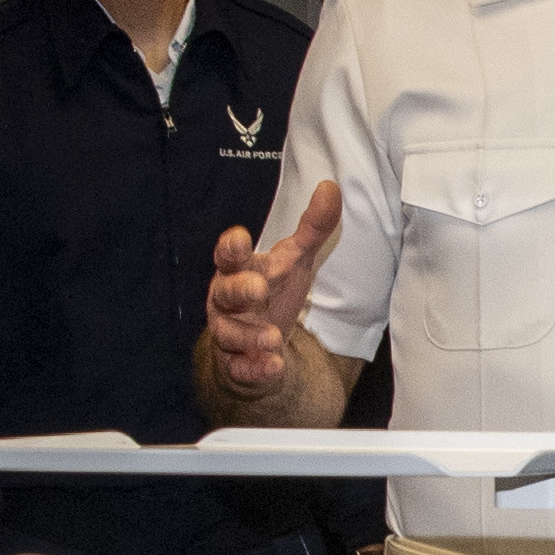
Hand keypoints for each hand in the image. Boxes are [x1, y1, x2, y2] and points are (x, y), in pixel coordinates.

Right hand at [205, 182, 343, 393]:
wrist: (257, 344)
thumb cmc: (272, 292)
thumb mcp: (294, 260)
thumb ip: (311, 228)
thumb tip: (330, 186)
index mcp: (239, 270)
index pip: (229, 255)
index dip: (231, 247)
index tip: (238, 238)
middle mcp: (227, 301)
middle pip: (224, 293)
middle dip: (239, 290)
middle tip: (258, 289)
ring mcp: (229, 333)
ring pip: (229, 333)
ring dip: (250, 335)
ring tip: (273, 338)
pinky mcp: (235, 363)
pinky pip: (239, 368)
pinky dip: (254, 368)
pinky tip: (273, 366)